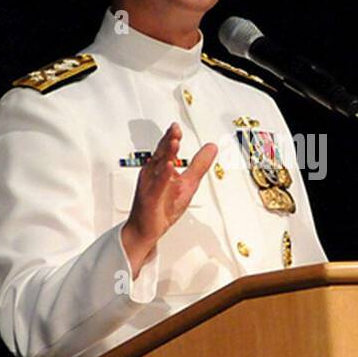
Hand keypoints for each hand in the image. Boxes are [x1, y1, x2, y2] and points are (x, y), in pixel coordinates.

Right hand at [121, 122, 216, 276]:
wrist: (145, 230)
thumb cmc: (162, 206)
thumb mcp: (188, 183)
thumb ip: (199, 165)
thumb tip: (212, 147)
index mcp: (160, 168)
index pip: (166, 149)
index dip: (172, 137)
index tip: (177, 126)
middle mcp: (153, 175)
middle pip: (161, 153)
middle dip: (168, 140)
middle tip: (175, 129)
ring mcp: (150, 186)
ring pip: (158, 167)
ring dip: (166, 154)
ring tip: (174, 141)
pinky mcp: (150, 200)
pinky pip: (156, 187)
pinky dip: (162, 177)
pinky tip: (169, 168)